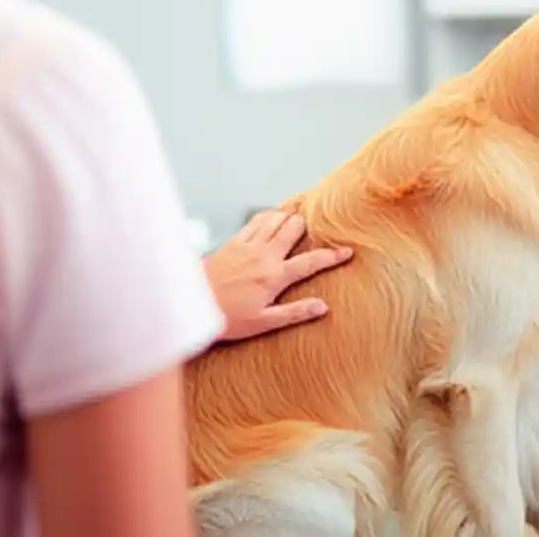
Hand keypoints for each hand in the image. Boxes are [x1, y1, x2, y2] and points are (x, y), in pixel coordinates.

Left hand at [203, 209, 352, 342]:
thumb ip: (294, 313)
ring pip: (276, 220)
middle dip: (308, 226)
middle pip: (293, 229)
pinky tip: (273, 217)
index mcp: (274, 277)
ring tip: (299, 217)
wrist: (191, 304)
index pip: (311, 262)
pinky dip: (268, 215)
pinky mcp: (233, 242)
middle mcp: (264, 256)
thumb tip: (322, 307)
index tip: (348, 252)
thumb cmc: (227, 319)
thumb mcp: (263, 323)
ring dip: (289, 217)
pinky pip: (255, 221)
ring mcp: (247, 246)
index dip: (332, 256)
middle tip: (317, 226)